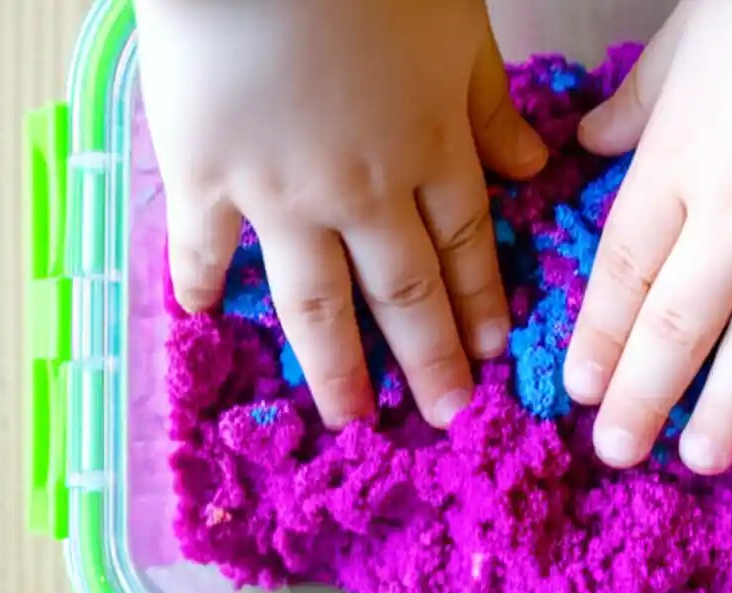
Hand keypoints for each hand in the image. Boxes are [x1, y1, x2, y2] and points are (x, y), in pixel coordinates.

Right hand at [138, 0, 546, 428]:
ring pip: (317, 301)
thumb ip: (488, 106)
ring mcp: (280, 195)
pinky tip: (200, 319)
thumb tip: (531, 172)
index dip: (479, 305)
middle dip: (428, 360)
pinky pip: (205, 248)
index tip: (489, 358)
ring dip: (335, 366)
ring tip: (347, 416)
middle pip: (403, 292)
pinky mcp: (206, 179)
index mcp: (427, 148)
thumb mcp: (457, 28)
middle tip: (441, 415)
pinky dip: (203, 283)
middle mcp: (362, 193)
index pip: (463, 247)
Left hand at [564, 0, 731, 473]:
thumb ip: (638, 100)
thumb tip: (586, 138)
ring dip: (725, 410)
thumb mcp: (693, 37)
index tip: (578, 389)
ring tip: (698, 460)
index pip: (623, 272)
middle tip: (615, 450)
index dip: (599, 337)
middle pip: (676, 326)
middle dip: (640, 396)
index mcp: (677, 163)